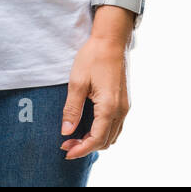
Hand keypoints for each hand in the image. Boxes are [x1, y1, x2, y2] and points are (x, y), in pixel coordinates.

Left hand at [60, 33, 129, 159]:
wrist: (112, 40)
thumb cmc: (93, 57)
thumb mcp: (77, 82)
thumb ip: (72, 109)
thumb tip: (66, 131)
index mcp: (108, 106)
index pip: (96, 139)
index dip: (80, 149)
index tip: (65, 151)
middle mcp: (121, 109)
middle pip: (106, 141)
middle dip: (86, 147)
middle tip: (67, 143)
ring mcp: (125, 105)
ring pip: (113, 135)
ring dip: (96, 141)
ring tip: (77, 137)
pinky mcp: (125, 101)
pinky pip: (116, 125)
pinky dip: (104, 132)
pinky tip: (89, 126)